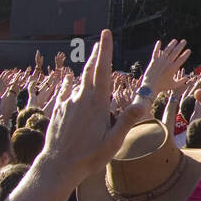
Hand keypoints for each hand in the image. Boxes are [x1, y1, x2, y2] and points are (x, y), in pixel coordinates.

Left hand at [39, 30, 149, 183]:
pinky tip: (70, 82)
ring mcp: (67, 103)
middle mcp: (80, 98)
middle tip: (100, 40)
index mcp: (96, 103)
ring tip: (91, 60)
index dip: (105, 51)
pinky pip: (66, 92)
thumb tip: (142, 103)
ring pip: (78, 81)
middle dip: (96, 54)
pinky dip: (70, 84)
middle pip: (89, 70)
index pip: (103, 70)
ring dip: (86, 69)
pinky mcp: (58, 110)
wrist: (57, 166)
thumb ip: (127, 120)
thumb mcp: (113, 142)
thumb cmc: (88, 157)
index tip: (106, 34)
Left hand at [139, 38, 189, 97]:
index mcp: (173, 69)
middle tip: (184, 41)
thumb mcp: (173, 85)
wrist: (150, 87)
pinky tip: (159, 42)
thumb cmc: (162, 87)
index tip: (189, 50)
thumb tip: (187, 78)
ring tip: (175, 40)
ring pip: (167, 50)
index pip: (181, 59)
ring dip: (171, 45)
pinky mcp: (153, 61)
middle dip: (180, 46)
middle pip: (175, 52)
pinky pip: (155, 52)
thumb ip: (181, 82)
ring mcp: (160, 61)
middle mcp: (167, 63)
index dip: (186, 54)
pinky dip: (157, 47)